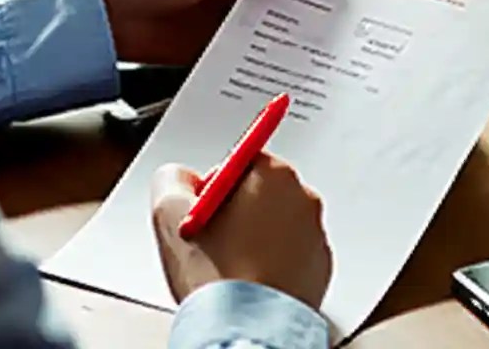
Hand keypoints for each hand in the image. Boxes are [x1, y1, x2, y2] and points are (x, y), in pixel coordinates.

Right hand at [151, 157, 331, 308]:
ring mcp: (316, 235)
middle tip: (212, 239)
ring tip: (230, 266)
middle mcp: (303, 199)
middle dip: (235, 210)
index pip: (239, 160)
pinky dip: (271, 263)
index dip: (213, 187)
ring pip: (275, 224)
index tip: (204, 211)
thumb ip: (171, 178)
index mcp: (272, 175)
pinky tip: (249, 280)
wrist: (246, 329)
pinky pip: (290, 254)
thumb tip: (180, 177)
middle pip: (259, 190)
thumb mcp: (167, 210)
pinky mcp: (321, 269)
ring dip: (253, 237)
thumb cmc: (215, 273)